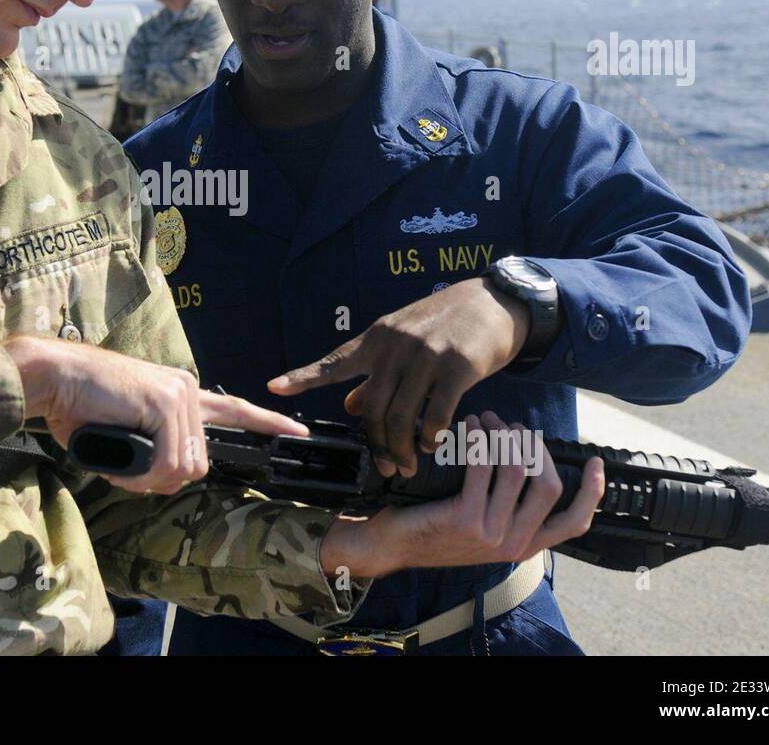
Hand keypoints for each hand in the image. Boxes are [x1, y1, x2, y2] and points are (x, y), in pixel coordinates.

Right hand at [5, 336, 306, 495]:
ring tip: (120, 462)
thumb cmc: (82, 406)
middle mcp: (187, 390)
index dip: (268, 423)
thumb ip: (155, 446)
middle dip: (165, 480)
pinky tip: (120, 461)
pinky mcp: (163, 403)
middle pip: (199, 463)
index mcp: (182, 392)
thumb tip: (168, 476)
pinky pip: (166, 462)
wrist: (56, 378)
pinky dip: (140, 474)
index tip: (298, 432)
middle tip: (131, 474)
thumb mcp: (129, 429)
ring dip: (149, 479)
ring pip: (184, 467)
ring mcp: (178, 394)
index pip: (236, 409)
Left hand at [268, 276, 530, 476]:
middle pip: (371, 407)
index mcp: (376, 338)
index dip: (303, 376)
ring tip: (408, 465)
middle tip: (386, 468)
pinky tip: (432, 445)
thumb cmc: (445, 323)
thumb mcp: (403, 341)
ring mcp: (425, 355)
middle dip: (376, 444)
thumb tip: (350, 406)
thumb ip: (376, 375)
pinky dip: (430, 436)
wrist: (494, 301)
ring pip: (400, 416)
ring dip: (402, 449)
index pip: (334, 362)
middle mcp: (395, 345)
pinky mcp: (457, 367)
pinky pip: (435, 413)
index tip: (274, 386)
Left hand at [321, 413, 603, 577]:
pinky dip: (480, 441)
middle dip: (534, 447)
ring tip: (487, 419)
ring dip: (503, 436)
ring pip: (516, 471)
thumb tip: (529, 458)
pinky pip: (483, 469)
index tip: (596, 463)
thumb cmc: (435, 526)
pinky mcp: (465, 520)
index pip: (575, 523)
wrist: (390, 545)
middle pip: (548, 485)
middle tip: (514, 427)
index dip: (592, 492)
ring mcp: (490, 535)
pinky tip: (470, 427)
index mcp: (524, 547)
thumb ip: (510, 506)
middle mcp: (513, 545)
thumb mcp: (482, 526)